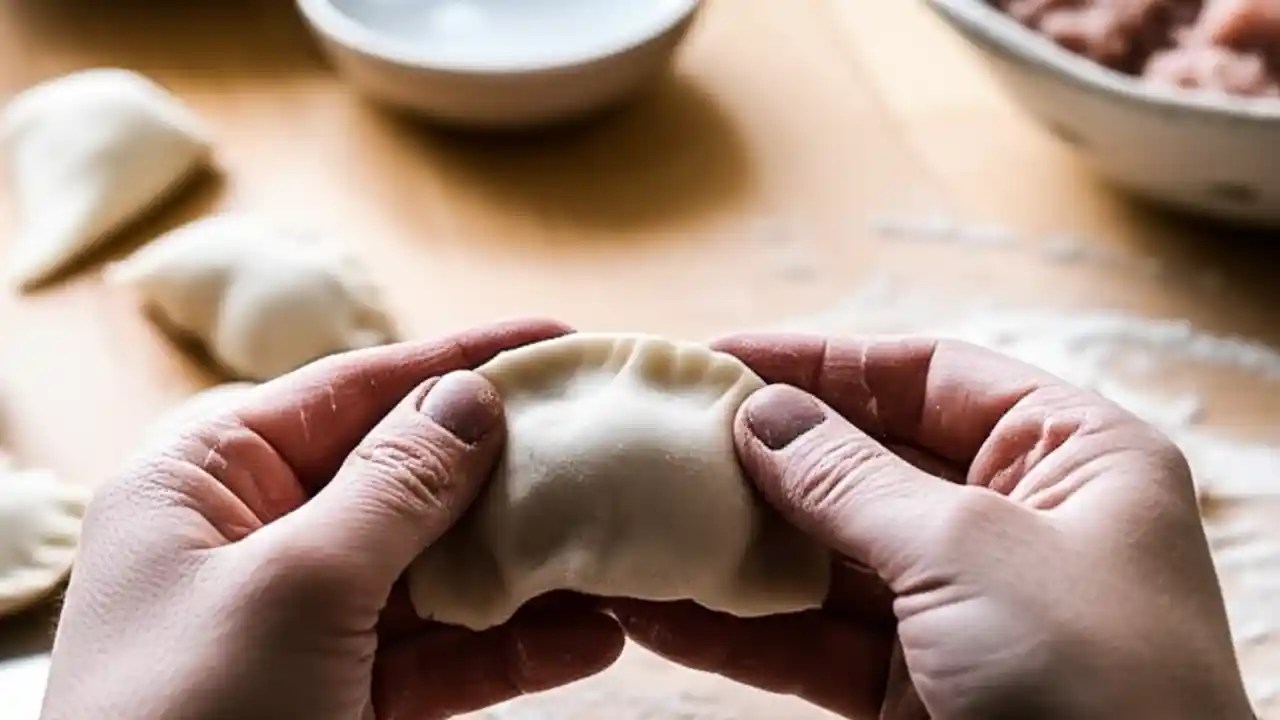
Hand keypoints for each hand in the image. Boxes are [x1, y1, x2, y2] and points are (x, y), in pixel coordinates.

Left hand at [42, 320, 623, 719]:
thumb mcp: (295, 587)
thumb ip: (393, 488)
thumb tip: (471, 398)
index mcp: (206, 479)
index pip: (353, 389)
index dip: (459, 360)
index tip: (556, 336)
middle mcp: (254, 537)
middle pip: (405, 477)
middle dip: (506, 469)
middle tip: (604, 442)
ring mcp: (302, 621)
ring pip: (434, 569)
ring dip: (527, 567)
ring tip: (616, 544)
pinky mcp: (342, 697)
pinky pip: (439, 654)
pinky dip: (511, 649)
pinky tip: (588, 640)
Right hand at [613, 334, 1253, 718]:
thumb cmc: (1095, 683)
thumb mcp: (969, 552)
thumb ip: (850, 480)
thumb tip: (759, 414)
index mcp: (1069, 457)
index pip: (927, 374)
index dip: (821, 362)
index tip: (720, 357)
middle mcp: (1015, 523)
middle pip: (865, 462)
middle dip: (764, 455)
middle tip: (663, 437)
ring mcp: (960, 610)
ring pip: (827, 557)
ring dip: (734, 544)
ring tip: (640, 517)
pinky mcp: (913, 689)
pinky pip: (812, 640)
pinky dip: (738, 627)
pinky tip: (661, 608)